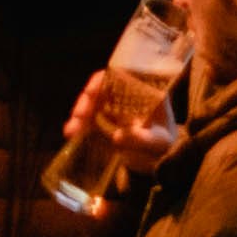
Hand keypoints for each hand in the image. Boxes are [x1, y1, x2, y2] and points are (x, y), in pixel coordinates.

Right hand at [53, 66, 181, 184]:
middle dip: (86, 101)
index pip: (120, 76)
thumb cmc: (165, 146)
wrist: (165, 160)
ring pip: (91, 103)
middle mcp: (126, 96)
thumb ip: (142, 139)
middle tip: (78, 117)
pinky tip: (71, 134)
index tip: (90, 92)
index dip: (102, 80)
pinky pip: (89, 118)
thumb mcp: (159, 143)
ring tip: (71, 131)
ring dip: (79, 114)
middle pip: (100, 89)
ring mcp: (115, 108)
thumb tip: (116, 136)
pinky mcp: (106, 121)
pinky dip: (79, 125)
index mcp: (143, 92)